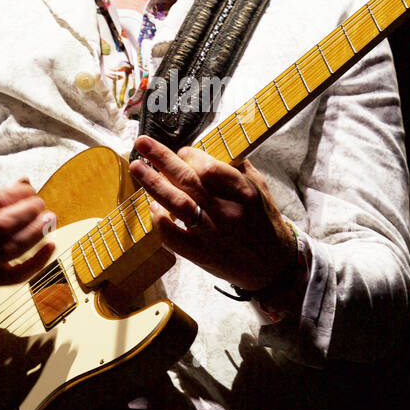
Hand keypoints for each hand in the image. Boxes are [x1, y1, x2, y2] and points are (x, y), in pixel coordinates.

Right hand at [0, 180, 56, 303]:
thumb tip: (26, 183)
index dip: (19, 193)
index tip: (30, 190)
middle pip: (6, 223)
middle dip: (30, 210)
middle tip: (40, 204)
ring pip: (14, 247)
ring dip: (38, 231)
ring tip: (49, 219)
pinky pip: (18, 274)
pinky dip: (38, 261)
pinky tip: (51, 246)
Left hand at [128, 135, 296, 292]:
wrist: (272, 267)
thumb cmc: (264, 223)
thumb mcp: (261, 190)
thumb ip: (238, 168)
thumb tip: (209, 147)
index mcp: (244, 194)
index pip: (209, 168)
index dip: (190, 156)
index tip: (183, 152)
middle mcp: (227, 213)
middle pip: (188, 180)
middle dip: (162, 158)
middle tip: (142, 143)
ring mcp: (212, 235)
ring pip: (177, 204)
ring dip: (153, 184)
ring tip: (137, 167)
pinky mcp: (201, 254)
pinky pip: (172, 236)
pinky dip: (159, 219)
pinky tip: (153, 206)